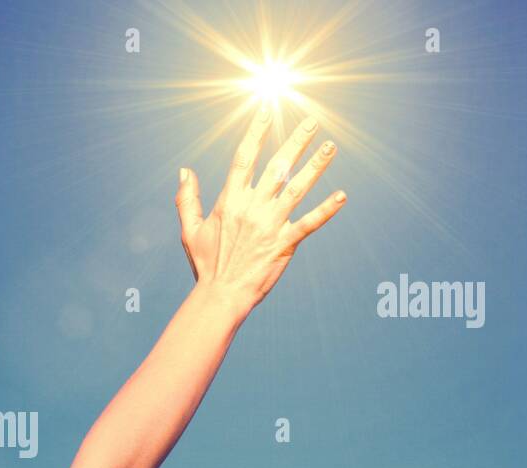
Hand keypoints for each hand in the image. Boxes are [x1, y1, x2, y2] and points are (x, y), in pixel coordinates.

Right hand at [177, 108, 345, 317]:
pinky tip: (342, 195)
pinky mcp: (285, 243)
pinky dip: (326, 210)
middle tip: (312, 121)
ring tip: (331, 147)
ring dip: (316, 167)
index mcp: (230, 201)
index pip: (244, 158)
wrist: (220, 295)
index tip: (266, 111)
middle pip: (277, 167)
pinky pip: (309, 223)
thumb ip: (187, 199)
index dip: (256, 133)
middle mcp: (252, 208)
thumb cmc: (205, 264)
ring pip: (297, 189)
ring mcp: (270, 225)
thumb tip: (184, 171)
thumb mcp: (190, 230)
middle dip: (296, 142)